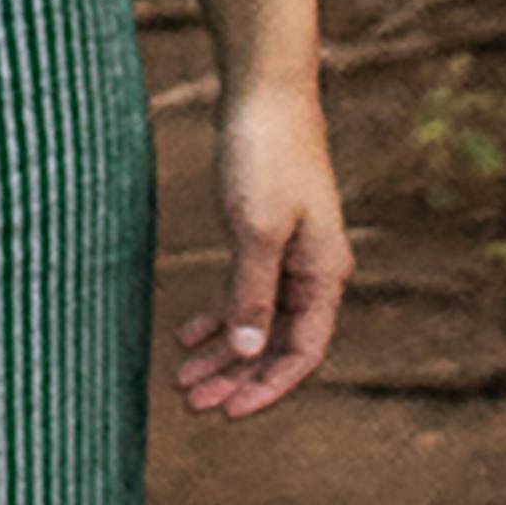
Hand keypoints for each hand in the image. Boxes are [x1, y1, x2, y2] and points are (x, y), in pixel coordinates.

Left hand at [175, 83, 348, 419]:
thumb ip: (252, 292)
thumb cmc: (267, 155)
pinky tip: (184, 335)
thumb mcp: (257, 229)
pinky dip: (217, 316)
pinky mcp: (263, 236)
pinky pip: (243, 292)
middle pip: (276, 345)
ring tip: (182, 380)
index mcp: (323, 275)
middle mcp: (312, 272)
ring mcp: (288, 255)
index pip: (301, 353)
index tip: (227, 413)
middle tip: (192, 405)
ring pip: (256, 322)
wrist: (264, 91)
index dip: (266, 388)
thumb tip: (247, 352)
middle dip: (236, 378)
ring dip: (221, 354)